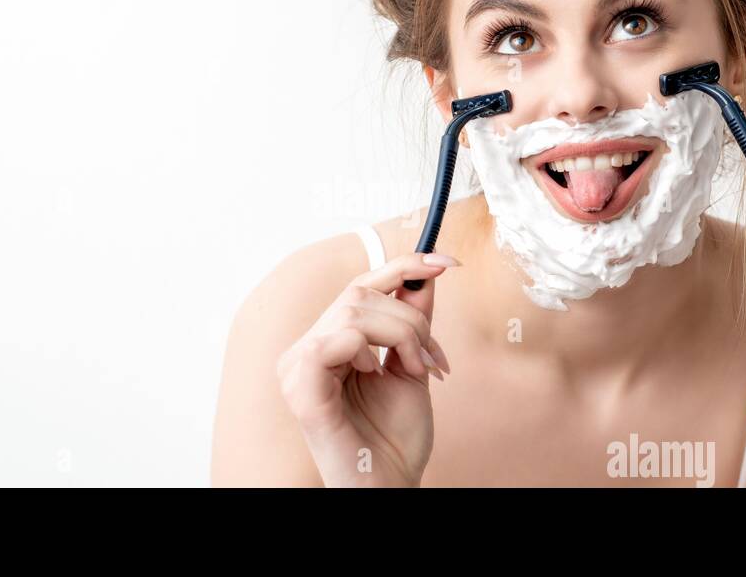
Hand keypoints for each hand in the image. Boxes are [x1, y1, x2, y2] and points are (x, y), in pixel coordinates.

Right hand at [276, 252, 455, 486]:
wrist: (390, 485)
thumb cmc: (395, 438)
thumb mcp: (412, 366)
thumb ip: (413, 321)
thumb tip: (425, 273)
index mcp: (329, 342)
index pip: (360, 287)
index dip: (402, 266)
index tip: (447, 261)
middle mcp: (307, 349)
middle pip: (359, 295)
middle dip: (410, 319)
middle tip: (433, 358)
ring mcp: (298, 368)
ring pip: (352, 313)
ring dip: (400, 336)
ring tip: (415, 370)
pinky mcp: (300, 389)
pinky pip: (333, 340)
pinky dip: (366, 351)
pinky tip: (376, 375)